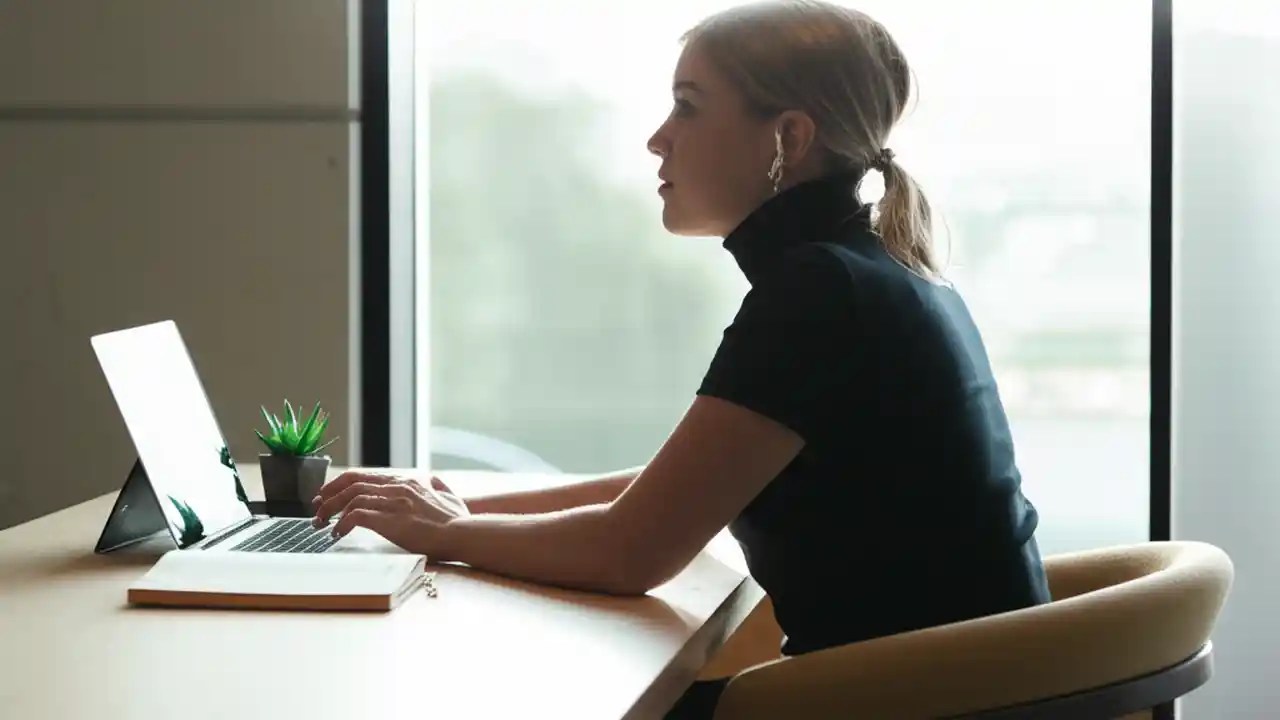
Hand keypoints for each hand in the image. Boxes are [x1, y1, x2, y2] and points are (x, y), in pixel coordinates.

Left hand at [311, 469, 469, 556]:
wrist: (462, 532)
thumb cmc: (457, 520)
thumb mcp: (449, 496)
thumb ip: (438, 487)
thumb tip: (434, 481)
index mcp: (405, 481)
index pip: (363, 475)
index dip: (340, 484)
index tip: (327, 495)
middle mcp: (396, 487)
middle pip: (351, 483)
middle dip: (329, 495)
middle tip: (317, 508)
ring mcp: (392, 501)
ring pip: (350, 498)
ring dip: (330, 511)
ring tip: (322, 524)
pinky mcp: (389, 519)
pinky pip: (356, 516)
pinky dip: (342, 523)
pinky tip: (337, 534)